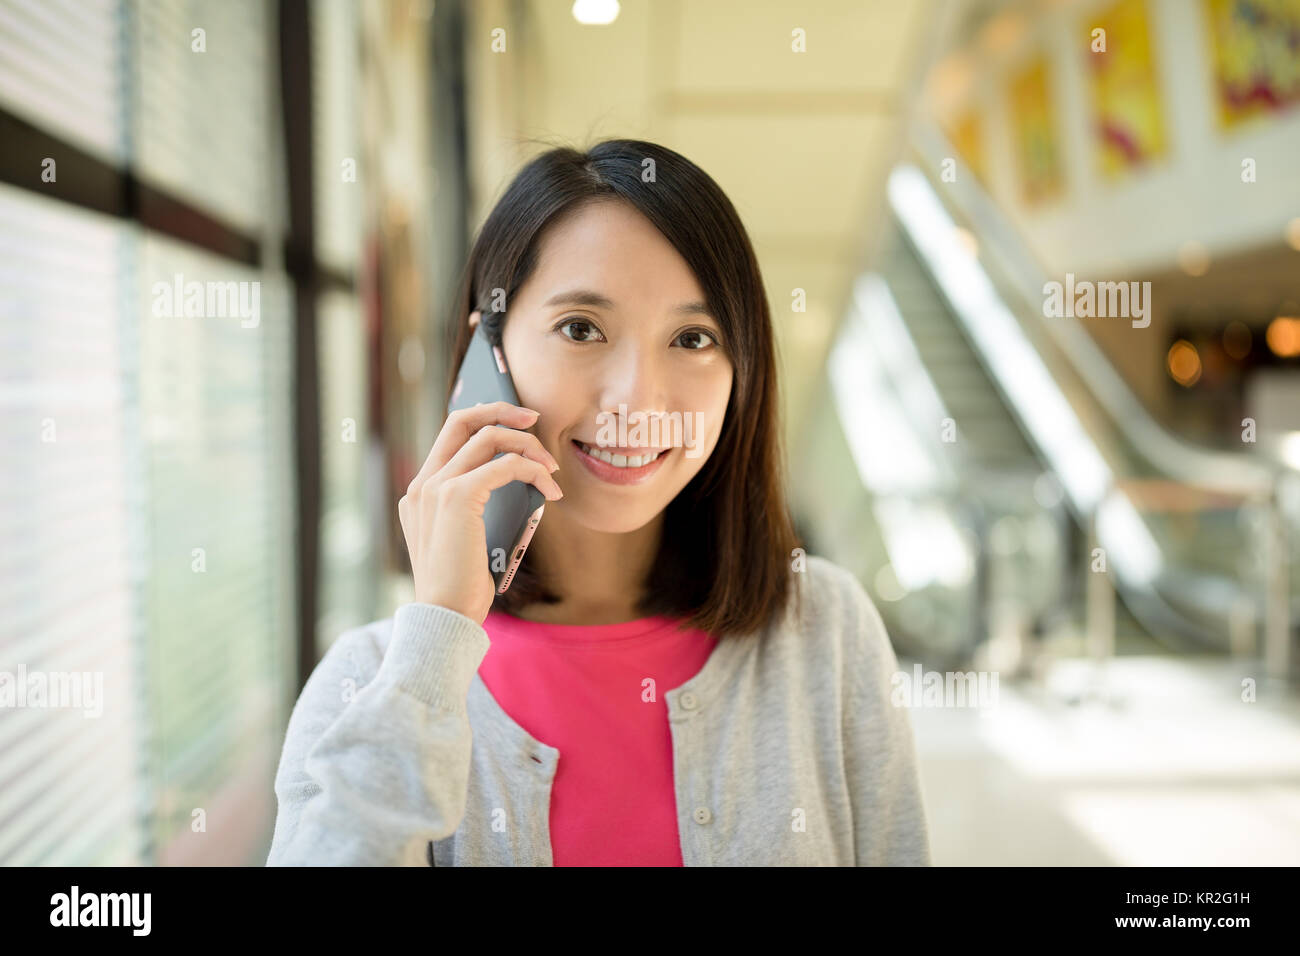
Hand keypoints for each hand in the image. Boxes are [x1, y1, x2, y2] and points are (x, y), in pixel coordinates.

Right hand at [397, 401, 562, 624]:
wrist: (445, 615)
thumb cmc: (461, 586)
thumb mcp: (463, 539)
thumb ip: (473, 508)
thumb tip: (514, 479)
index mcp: (419, 491)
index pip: (449, 434)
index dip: (484, 418)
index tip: (518, 422)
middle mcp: (422, 484)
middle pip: (461, 420)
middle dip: (501, 410)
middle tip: (535, 419)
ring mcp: (435, 488)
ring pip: (488, 438)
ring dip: (528, 447)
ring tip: (551, 470)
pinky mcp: (456, 497)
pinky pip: (504, 465)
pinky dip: (532, 471)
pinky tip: (550, 490)